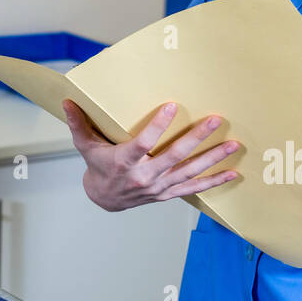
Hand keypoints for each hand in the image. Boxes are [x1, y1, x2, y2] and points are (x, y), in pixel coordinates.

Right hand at [61, 98, 240, 211]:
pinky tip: (232, 173)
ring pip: (189, 172)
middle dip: (197, 137)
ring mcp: (159, 187)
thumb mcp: (86, 145)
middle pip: (175, 156)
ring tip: (233, 145)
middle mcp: (145, 176)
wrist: (104, 199)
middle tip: (216, 120)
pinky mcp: (168, 193)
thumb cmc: (98, 167)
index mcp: (125, 162)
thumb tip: (68, 101)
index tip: (173, 105)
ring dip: (213, 158)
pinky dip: (214, 182)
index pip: (143, 143)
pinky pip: (194, 188)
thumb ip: (79, 124)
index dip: (158, 125)